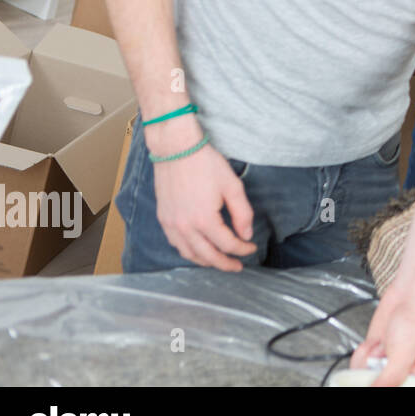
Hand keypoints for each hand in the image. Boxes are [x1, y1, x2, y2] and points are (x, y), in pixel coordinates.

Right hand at [147, 115, 255, 269]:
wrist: (176, 149)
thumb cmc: (205, 164)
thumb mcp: (232, 186)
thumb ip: (242, 213)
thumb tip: (246, 234)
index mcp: (204, 220)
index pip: (227, 244)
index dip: (242, 249)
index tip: (251, 248)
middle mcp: (185, 227)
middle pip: (208, 256)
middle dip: (225, 264)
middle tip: (237, 266)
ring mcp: (170, 224)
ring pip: (189, 254)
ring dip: (206, 261)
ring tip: (219, 261)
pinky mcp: (163, 218)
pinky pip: (176, 244)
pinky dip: (189, 252)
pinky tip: (198, 249)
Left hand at [350, 279, 414, 385]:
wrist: (407, 296)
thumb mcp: (403, 355)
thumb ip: (388, 380)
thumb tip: (372, 390)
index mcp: (414, 380)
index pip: (397, 391)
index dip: (384, 387)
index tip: (378, 379)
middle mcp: (398, 375)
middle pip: (375, 386)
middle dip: (373, 372)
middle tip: (382, 356)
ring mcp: (383, 366)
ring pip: (363, 378)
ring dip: (367, 359)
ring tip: (380, 347)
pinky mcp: (372, 356)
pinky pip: (357, 365)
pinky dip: (362, 352)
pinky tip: (373, 343)